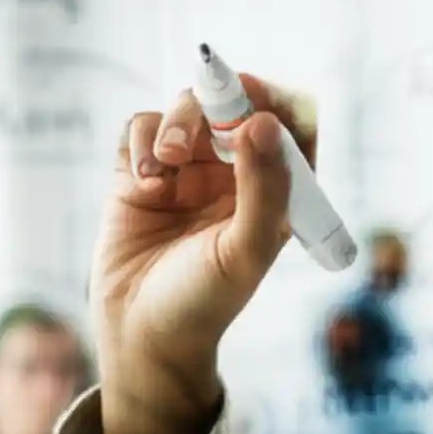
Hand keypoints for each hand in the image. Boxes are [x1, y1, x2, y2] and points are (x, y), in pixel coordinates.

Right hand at [91, 75, 316, 433]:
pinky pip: (143, 126)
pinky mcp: (141, 172)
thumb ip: (264, 189)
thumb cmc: (205, 301)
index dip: (280, 103)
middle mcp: (236, 174)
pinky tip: (147, 181)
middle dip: (226, 99)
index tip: (261, 99)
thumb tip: (265, 123)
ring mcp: (188, 170)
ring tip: (172, 159)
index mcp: (277, 191)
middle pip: (237, 106)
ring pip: (189, 109)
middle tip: (217, 105)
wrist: (141, 334)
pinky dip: (144, 140)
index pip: (291, 128)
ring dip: (181, 122)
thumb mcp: (245, 250)